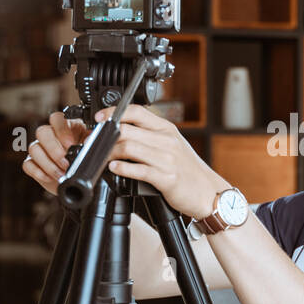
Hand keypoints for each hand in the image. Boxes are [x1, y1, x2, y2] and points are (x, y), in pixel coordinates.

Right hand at [22, 111, 88, 195]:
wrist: (79, 181)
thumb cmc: (87, 162)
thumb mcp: (95, 150)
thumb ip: (93, 142)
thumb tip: (88, 140)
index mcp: (67, 128)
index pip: (57, 118)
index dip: (61, 130)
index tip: (70, 144)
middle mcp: (51, 136)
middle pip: (42, 132)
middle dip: (53, 149)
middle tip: (65, 163)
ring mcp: (40, 149)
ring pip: (34, 148)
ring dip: (48, 164)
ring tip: (61, 174)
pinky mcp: (34, 164)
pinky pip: (28, 165)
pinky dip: (39, 172)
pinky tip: (50, 178)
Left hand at [97, 104, 229, 218]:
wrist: (209, 192)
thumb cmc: (189, 170)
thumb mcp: (173, 145)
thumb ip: (151, 136)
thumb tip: (123, 131)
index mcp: (167, 129)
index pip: (136, 111)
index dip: (113, 111)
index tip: (99, 118)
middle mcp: (166, 141)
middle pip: (127, 129)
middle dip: (105, 135)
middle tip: (94, 141)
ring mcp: (167, 159)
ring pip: (129, 148)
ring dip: (109, 153)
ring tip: (102, 157)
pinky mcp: (166, 178)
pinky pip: (138, 170)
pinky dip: (122, 169)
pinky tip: (114, 169)